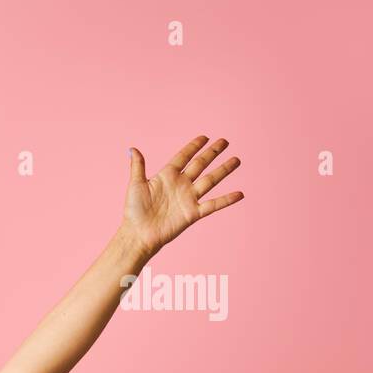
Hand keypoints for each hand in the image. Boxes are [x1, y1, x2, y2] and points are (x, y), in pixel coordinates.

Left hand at [120, 135, 243, 256]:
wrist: (138, 235)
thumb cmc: (134, 212)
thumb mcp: (135, 185)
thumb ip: (138, 166)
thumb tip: (132, 149)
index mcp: (167, 176)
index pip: (183, 157)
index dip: (193, 147)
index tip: (205, 137)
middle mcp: (180, 185)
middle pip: (200, 165)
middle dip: (212, 153)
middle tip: (224, 142)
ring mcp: (188, 198)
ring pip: (210, 181)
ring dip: (223, 170)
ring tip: (236, 160)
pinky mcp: (192, 213)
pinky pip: (213, 205)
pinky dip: (226, 200)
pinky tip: (240, 194)